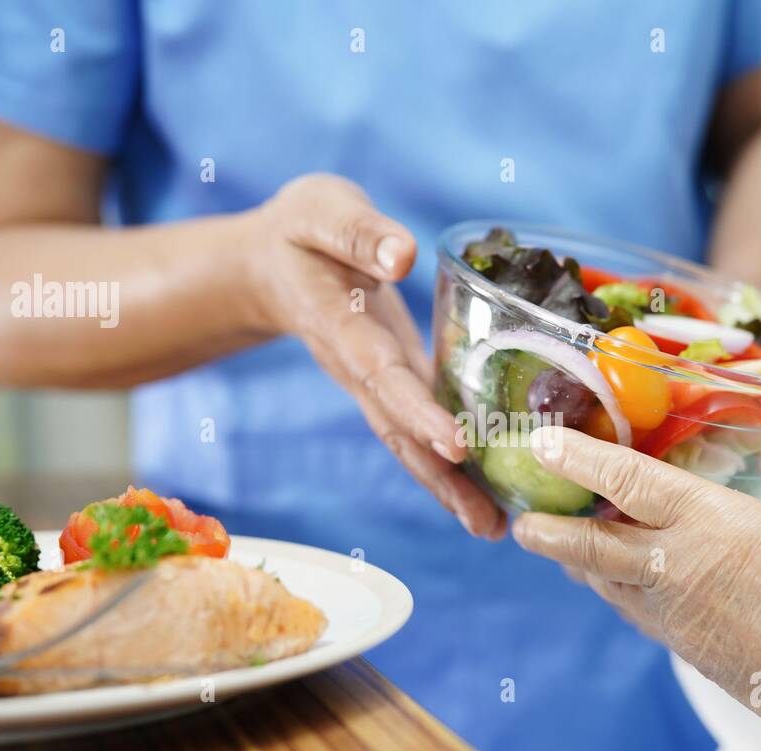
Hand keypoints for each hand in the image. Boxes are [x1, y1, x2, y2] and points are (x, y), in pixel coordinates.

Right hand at [247, 174, 502, 538]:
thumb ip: (360, 233)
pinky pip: (417, 427)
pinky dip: (448, 464)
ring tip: (491, 528)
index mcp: (342, 328)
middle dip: (439, 478)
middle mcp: (357, 368)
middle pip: (398, 431)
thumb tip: (402, 255)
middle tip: (484, 522)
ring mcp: (372, 382)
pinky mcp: (390, 382)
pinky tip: (484, 493)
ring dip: (446, 487)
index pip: (382, 378)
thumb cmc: (301, 230)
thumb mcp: (324, 211)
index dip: (417, 413)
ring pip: (407, 441)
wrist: (269, 263)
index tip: (454, 445)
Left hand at [511, 420, 760, 733]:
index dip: (578, 460)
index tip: (542, 445)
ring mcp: (674, 612)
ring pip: (606, 582)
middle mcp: (674, 567)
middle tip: (519, 521)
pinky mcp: (684, 646)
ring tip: (558, 544)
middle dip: (547, 531)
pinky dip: (617, 590)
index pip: (626, 481)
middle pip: (590, 544)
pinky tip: (619, 582)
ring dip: (579, 560)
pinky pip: (635, 611)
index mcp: (706, 522)